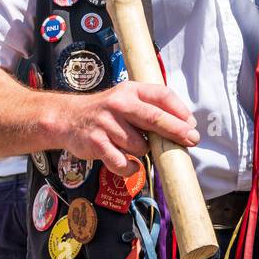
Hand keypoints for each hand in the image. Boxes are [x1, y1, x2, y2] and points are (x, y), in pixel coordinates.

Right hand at [58, 82, 198, 176]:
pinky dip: (129, 168)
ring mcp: (106, 124)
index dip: (180, 110)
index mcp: (131, 90)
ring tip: (130, 144)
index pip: (161, 95)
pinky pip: (123, 162)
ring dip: (142, 150)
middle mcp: (119, 104)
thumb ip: (151, 107)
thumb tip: (185, 125)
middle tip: (192, 139)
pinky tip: (128, 165)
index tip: (192, 123)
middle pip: (155, 118)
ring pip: (140, 145)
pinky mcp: (96, 143)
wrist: (66, 118)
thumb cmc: (106, 112)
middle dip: (177, 130)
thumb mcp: (127, 99)